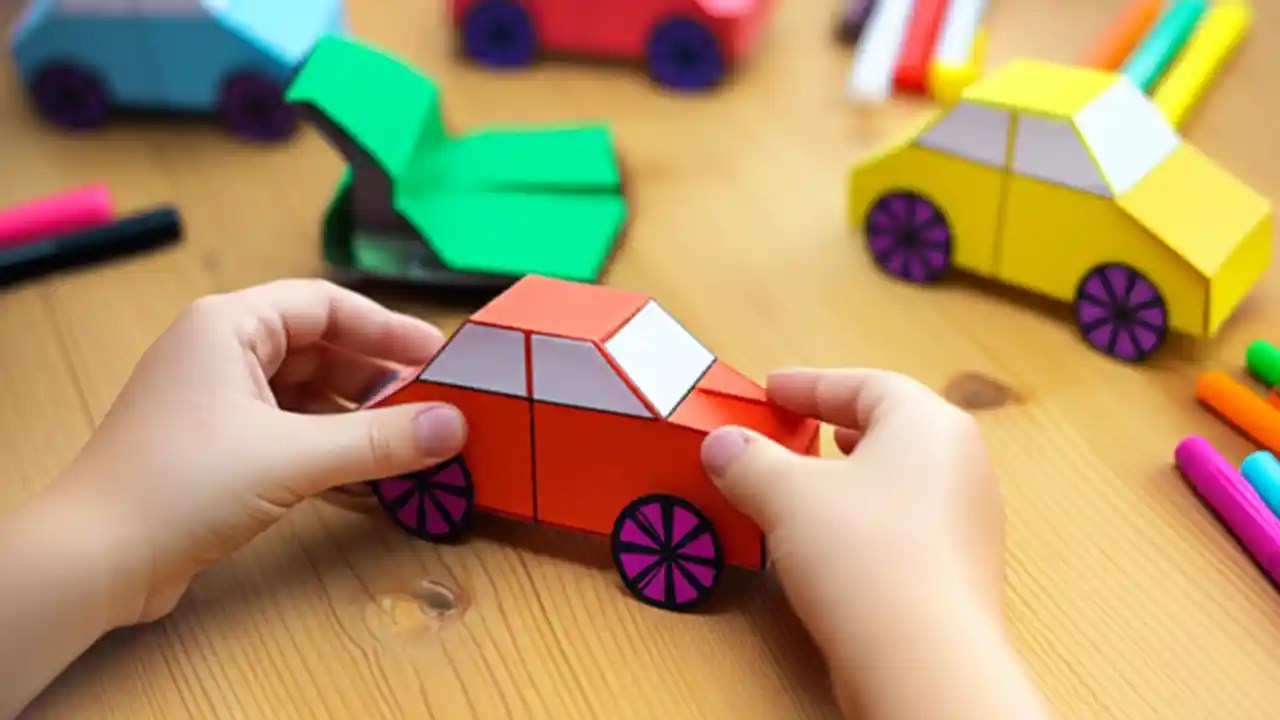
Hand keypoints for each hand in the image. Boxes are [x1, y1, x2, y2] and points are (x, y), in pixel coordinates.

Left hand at [61, 280, 466, 626]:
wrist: (95, 560)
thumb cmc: (179, 486)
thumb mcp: (292, 457)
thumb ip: (379, 441)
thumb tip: (455, 426)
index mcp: (229, 326)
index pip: (326, 305)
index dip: (386, 328)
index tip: (438, 356)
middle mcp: (220, 353)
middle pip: (320, 350)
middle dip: (378, 380)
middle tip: (433, 405)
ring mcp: (216, 402)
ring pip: (308, 395)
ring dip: (357, 419)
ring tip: (410, 444)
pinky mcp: (217, 448)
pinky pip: (290, 432)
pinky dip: (329, 448)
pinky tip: (368, 476)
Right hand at [701, 369, 1044, 718]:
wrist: (921, 661)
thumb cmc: (870, 560)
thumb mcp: (787, 495)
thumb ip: (749, 461)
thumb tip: (724, 445)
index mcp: (930, 425)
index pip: (867, 384)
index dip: (811, 384)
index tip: (773, 389)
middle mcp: (960, 465)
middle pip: (886, 430)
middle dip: (828, 429)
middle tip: (788, 432)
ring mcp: (964, 521)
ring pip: (895, 480)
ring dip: (842, 480)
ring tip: (800, 489)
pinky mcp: (954, 570)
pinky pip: (902, 526)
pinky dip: (860, 521)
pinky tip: (827, 544)